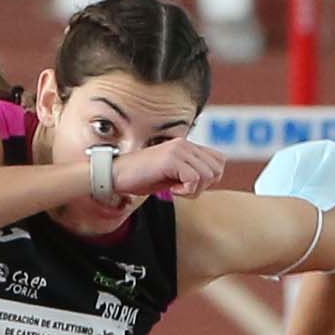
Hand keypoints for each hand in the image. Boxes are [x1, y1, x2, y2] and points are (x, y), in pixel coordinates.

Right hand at [97, 135, 230, 204]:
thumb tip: (212, 178)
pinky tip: (170, 190)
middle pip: (217, 170)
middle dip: (203, 186)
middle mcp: (185, 144)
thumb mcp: (172, 174)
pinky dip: (185, 191)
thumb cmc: (141, 178)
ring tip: (174, 189)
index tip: (189, 185)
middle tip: (182, 189)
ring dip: (193, 190)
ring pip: (208, 175)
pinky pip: (194, 179)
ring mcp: (178, 150)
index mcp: (186, 146)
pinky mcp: (171, 159)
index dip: (209, 179)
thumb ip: (191, 172)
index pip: (219, 161)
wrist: (115, 176)